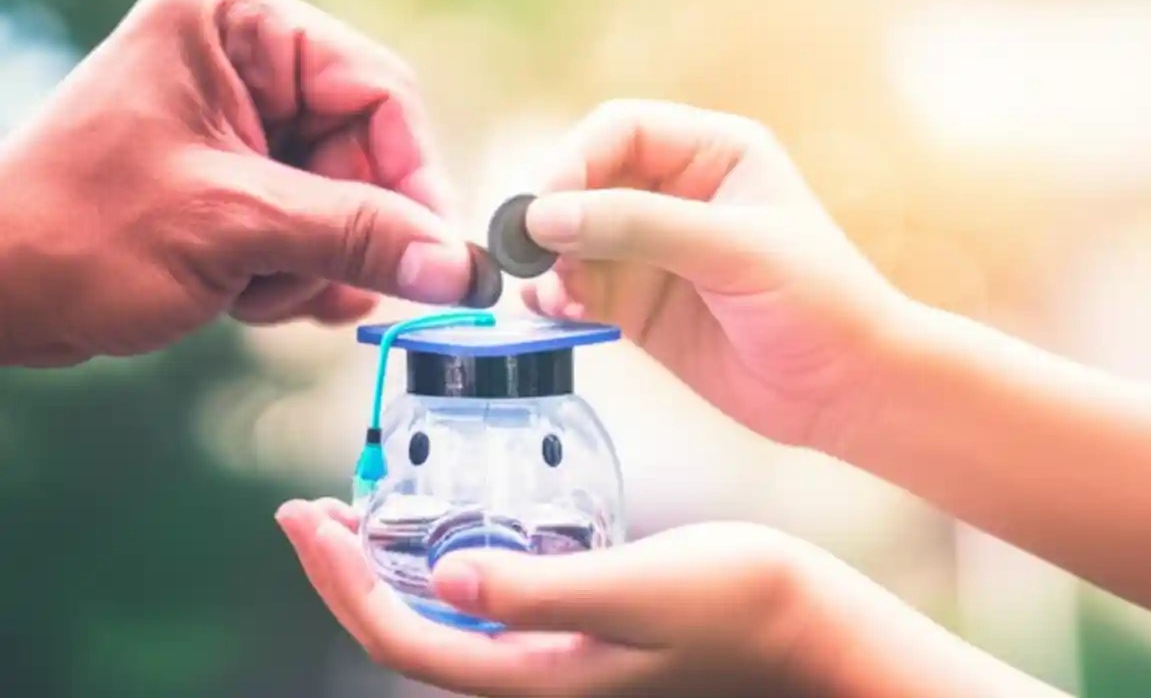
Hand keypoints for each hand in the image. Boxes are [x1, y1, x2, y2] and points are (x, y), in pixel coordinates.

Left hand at [0, 0, 477, 366]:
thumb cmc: (78, 232)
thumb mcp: (232, 225)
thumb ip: (357, 236)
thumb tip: (460, 265)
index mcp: (239, 26)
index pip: (378, 92)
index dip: (413, 176)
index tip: (435, 252)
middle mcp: (247, 64)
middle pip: (367, 153)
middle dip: (351, 232)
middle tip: (332, 286)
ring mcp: (244, 125)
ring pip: (348, 201)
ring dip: (318, 262)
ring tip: (251, 285)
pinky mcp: (240, 179)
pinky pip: (316, 227)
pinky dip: (300, 273)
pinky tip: (249, 293)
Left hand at [276, 499, 1064, 697]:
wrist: (810, 627)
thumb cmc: (739, 604)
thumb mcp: (638, 591)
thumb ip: (539, 590)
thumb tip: (441, 578)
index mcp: (537, 678)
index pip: (406, 638)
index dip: (343, 584)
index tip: (306, 519)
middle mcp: (535, 676)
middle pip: (411, 633)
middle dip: (351, 574)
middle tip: (315, 508)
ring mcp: (558, 656)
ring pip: (445, 617)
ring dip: (393, 566)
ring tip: (361, 512)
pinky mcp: (581, 627)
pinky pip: (489, 599)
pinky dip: (449, 559)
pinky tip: (452, 522)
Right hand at [521, 100, 913, 452]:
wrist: (849, 390)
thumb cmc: (820, 301)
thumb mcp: (732, 250)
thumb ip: (638, 226)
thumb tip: (546, 216)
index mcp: (713, 154)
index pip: (621, 131)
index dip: (576, 160)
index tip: (546, 204)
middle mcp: (677, 196)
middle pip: (587, 183)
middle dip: (555, 215)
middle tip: (533, 252)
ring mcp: (656, 254)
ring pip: (576, 241)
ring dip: (552, 263)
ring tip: (556, 291)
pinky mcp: (642, 308)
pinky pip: (582, 290)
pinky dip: (561, 297)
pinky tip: (562, 311)